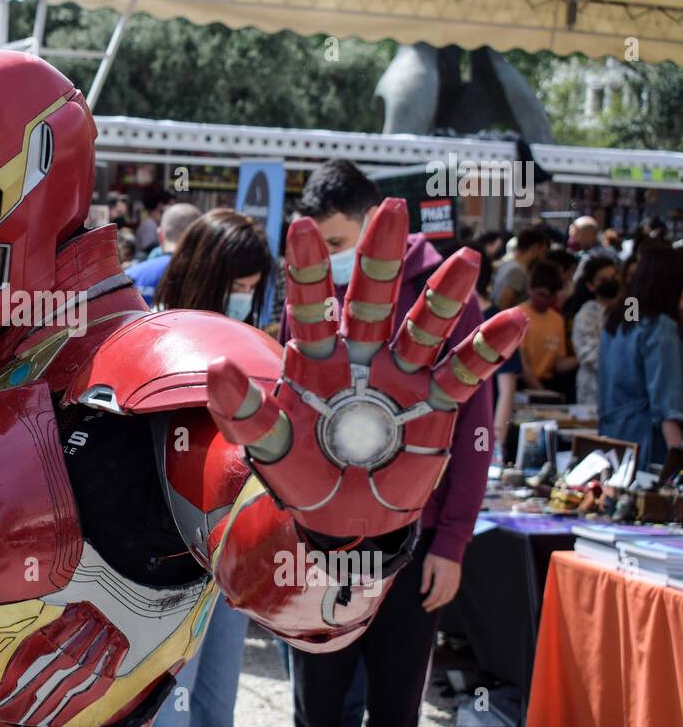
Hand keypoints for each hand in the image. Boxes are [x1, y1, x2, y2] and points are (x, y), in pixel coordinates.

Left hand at [207, 197, 527, 540]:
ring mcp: (401, 377)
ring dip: (444, 297)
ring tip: (467, 260)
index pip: (311, 306)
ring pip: (424, 328)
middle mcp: (362, 357)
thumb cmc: (302, 475)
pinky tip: (511, 321)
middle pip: (373, 301)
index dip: (309, 269)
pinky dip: (486, 350)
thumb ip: (244, 411)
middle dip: (381, 257)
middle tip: (391, 208)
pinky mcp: (435, 405)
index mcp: (317, 360)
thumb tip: (216, 368)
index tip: (302, 225)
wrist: (345, 518)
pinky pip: (462, 373)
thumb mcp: (268, 447)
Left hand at [420, 553, 461, 610]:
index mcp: (442, 577)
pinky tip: (442, 600)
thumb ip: (426, 579)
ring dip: (441, 603)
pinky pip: (453, 593)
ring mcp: (455, 580)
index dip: (429, 601)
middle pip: (442, 598)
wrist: (450, 546)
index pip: (435, 594)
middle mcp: (450, 581)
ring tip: (433, 606)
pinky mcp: (458, 579)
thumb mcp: (427, 565)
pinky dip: (447, 598)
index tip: (424, 604)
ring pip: (449, 597)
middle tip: (427, 608)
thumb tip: (423, 592)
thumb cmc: (436, 554)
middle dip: (434, 605)